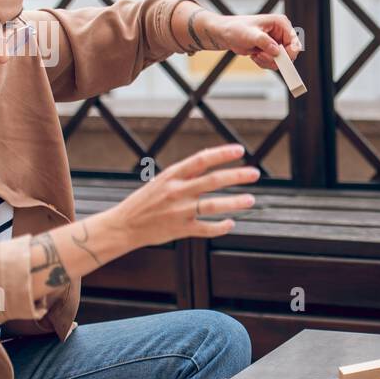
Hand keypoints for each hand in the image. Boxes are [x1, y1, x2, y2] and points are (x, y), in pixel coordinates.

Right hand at [108, 144, 259, 246]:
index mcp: (171, 176)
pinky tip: (230, 223)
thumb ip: (186, 173)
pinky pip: (206, 228)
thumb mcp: (162, 181)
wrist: (124, 226)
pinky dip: (221, 227)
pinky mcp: (180, 229)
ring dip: (234, 203)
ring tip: (250, 200)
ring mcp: (179, 211)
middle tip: (255, 173)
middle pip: (212, 180)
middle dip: (236, 176)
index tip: (240, 149)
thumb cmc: (146, 202)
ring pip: (212, 205)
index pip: (201, 159)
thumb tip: (210, 158)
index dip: (221, 153)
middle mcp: (176, 191)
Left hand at [199, 12, 301, 69]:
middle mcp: (281, 33)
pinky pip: (273, 63)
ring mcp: (276, 43)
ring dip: (267, 61)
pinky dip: (264, 63)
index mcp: (281, 23)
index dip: (290, 53)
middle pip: (290, 54)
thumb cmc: (236, 29)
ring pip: (281, 61)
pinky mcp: (271, 51)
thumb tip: (276, 51)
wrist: (225, 34)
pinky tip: (254, 55)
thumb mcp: (250, 34)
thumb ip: (264, 42)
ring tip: (256, 54)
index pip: (294, 41)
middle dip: (275, 58)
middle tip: (261, 56)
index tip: (280, 60)